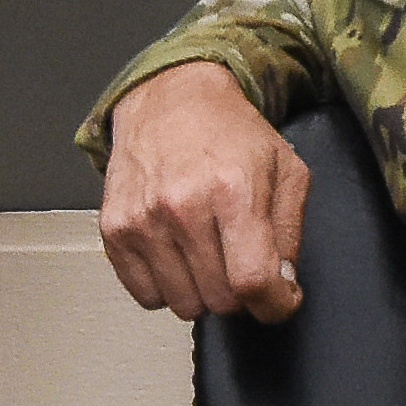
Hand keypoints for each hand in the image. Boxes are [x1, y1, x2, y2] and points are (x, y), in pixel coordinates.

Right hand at [101, 62, 307, 318]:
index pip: (253, 280)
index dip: (275, 303)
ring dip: (202, 290)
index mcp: (232, 191)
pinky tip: (177, 255)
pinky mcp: (115, 230)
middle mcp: (182, 207)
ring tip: (207, 253)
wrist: (170, 100)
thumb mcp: (285, 168)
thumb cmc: (229, 132)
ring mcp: (143, 221)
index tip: (278, 299)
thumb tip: (282, 284)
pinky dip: (166, 286)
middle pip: (220, 299)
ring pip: (184, 304)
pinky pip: (146, 294)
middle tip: (239, 260)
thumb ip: (290, 232)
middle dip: (239, 290)